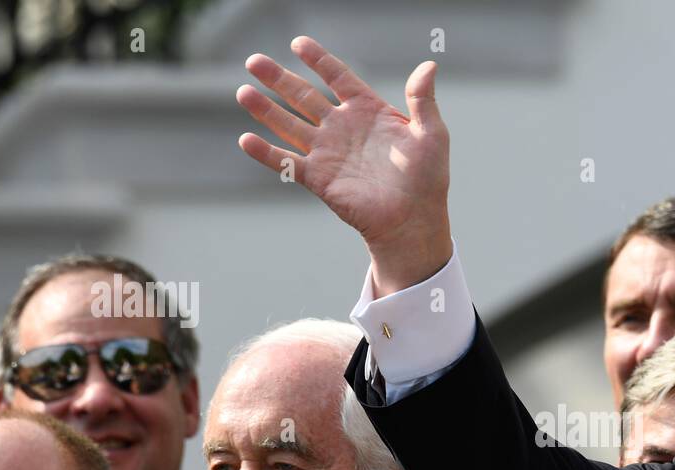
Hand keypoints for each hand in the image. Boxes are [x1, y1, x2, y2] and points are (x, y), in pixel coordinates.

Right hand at [236, 36, 452, 292]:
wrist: (414, 220)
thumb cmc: (427, 178)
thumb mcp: (431, 134)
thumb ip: (423, 99)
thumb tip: (429, 64)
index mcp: (368, 111)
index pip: (337, 77)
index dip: (318, 59)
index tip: (297, 43)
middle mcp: (343, 128)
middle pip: (304, 96)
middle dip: (279, 78)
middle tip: (253, 60)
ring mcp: (328, 152)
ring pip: (289, 124)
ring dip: (265, 109)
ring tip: (243, 91)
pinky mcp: (319, 178)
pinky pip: (287, 162)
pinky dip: (266, 152)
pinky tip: (246, 139)